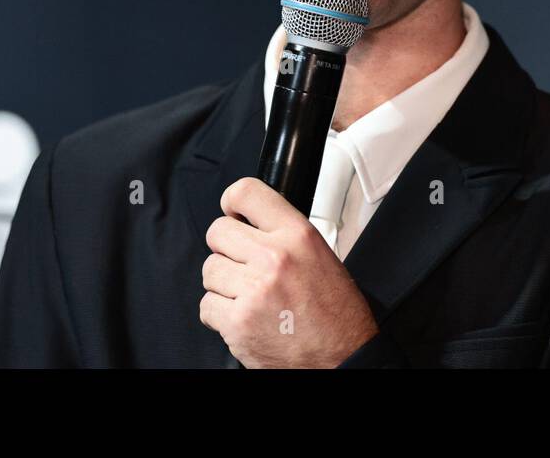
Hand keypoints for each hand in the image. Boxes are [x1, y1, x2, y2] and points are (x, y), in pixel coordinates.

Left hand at [199, 176, 379, 367]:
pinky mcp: (238, 322)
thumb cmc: (336, 313)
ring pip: (210, 270)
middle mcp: (274, 257)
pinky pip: (207, 305)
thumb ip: (284, 235)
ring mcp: (254, 290)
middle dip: (226, 248)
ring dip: (223, 283)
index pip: (246, 193)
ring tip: (249, 295)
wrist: (342, 357)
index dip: (232, 202)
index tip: (232, 211)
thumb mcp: (320, 255)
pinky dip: (220, 314)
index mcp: (298, 235)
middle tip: (243, 264)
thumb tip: (251, 223)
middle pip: (217, 232)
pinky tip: (244, 316)